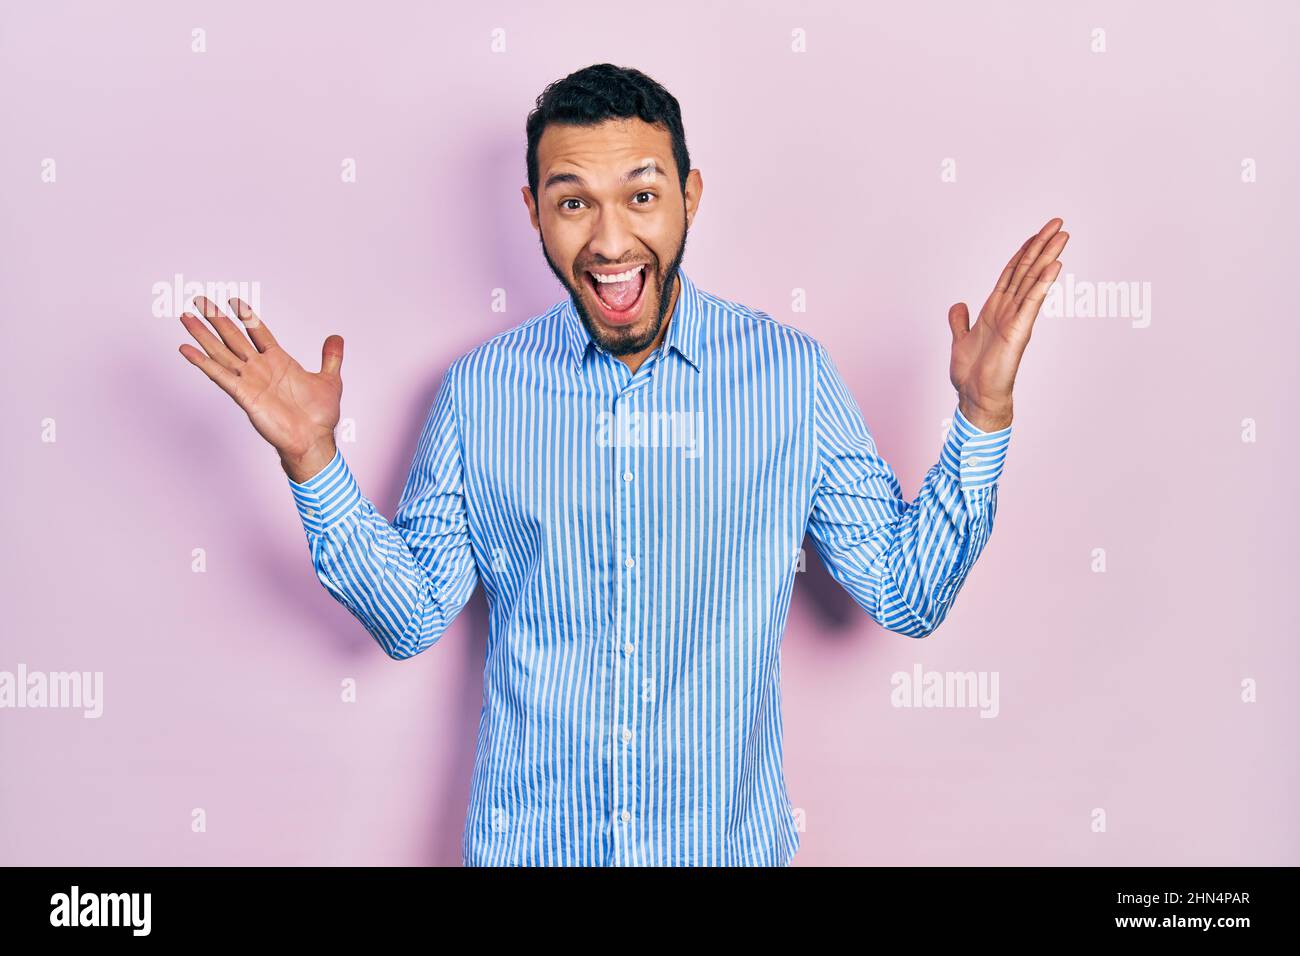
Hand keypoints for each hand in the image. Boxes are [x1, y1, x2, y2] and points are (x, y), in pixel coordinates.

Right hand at [178, 296, 343, 481]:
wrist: (313, 440)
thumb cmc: (319, 417)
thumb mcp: (330, 380)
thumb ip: (331, 357)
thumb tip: (337, 338)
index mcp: (279, 361)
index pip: (258, 332)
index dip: (246, 316)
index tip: (234, 300)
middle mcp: (260, 368)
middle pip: (233, 336)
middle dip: (216, 318)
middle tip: (200, 300)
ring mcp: (249, 380)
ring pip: (221, 351)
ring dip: (202, 334)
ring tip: (185, 317)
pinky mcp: (243, 394)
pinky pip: (219, 375)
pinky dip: (202, 362)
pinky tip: (186, 349)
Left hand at [948, 217, 1068, 431]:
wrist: (976, 398)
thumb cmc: (972, 375)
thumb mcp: (960, 339)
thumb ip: (960, 321)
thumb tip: (958, 305)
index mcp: (995, 309)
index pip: (1012, 272)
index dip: (1024, 251)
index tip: (1038, 233)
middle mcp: (1008, 310)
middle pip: (1027, 270)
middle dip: (1041, 246)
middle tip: (1058, 223)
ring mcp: (1016, 319)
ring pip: (1033, 281)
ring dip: (1047, 257)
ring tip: (1062, 236)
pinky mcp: (1019, 331)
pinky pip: (1032, 302)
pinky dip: (1042, 283)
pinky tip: (1054, 266)